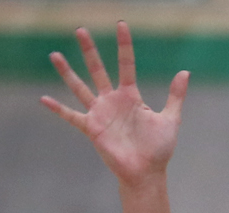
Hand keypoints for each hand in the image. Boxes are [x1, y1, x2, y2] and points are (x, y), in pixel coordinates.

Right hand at [41, 23, 187, 187]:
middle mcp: (112, 101)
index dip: (124, 45)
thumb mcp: (171, 119)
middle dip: (89, 50)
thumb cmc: (159, 148)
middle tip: (80, 29)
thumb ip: (175, 95)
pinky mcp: (92, 129)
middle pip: (98, 69)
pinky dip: (58, 108)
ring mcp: (100, 113)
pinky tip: (44, 99)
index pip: (126, 64)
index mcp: (130, 96)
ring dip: (67, 72)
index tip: (121, 24)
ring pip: (80, 87)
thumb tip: (185, 72)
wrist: (147, 173)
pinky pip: (72, 116)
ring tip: (54, 54)